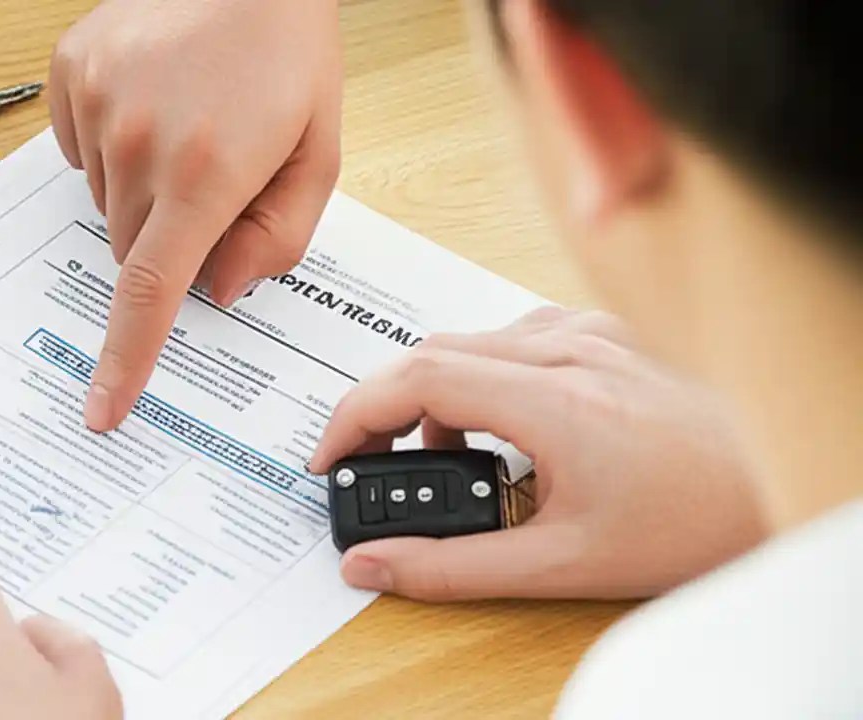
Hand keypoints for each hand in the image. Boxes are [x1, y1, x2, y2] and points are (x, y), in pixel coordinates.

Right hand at [50, 0, 342, 430]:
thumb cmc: (292, 55)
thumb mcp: (318, 155)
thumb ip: (277, 238)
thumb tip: (218, 289)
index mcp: (207, 173)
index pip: (150, 292)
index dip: (126, 359)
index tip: (104, 406)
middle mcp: (139, 141)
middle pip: (133, 248)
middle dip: (170, 239)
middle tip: (214, 183)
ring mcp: (97, 100)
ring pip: (107, 199)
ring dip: (144, 189)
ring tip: (189, 127)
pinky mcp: (72, 68)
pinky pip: (78, 145)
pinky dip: (113, 142)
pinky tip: (154, 104)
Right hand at [308, 308, 770, 600]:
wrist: (783, 489)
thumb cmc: (696, 522)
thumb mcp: (563, 563)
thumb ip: (453, 567)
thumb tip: (374, 564)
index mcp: (556, 399)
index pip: (417, 380)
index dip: (355, 416)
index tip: (332, 457)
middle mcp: (569, 348)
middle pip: (432, 354)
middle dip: (386, 411)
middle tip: (376, 465)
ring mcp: (590, 333)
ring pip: (470, 341)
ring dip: (438, 395)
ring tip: (456, 461)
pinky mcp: (604, 332)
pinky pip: (513, 337)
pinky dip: (483, 377)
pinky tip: (506, 423)